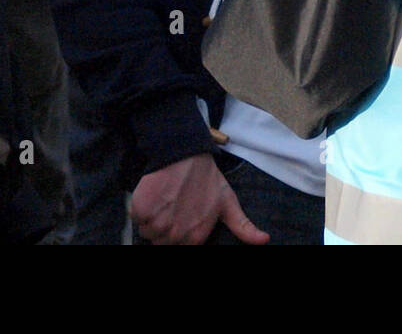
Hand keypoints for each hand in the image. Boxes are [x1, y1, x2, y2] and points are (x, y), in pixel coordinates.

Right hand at [131, 154, 269, 244]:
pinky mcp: (141, 210)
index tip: (180, 220)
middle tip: (172, 209)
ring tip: (164, 201)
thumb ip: (243, 226)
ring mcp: (157, 223)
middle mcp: (175, 235)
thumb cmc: (206, 178)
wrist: (183, 153)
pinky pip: (136, 219)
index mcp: (195, 237)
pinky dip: (140, 209)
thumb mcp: (228, 201)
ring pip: (147, 233)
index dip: (177, 235)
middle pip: (160, 243)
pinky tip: (153, 196)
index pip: (178, 249)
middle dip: (164, 229)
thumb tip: (265, 240)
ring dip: (151, 220)